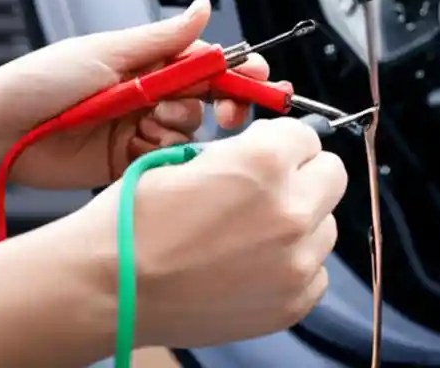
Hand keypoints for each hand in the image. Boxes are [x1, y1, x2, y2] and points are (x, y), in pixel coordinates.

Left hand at [0, 0, 288, 188]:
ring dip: (180, 124)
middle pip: (213, 98)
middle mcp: (154, 95)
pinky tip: (142, 144)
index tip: (258, 80)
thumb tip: (204, 7)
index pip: (211, 63)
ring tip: (148, 121)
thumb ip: (164, 37)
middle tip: (229, 113)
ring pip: (194, 129)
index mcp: (152, 63)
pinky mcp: (134, 163)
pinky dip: (165, 152)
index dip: (240, 71)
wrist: (1, 130)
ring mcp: (144, 129)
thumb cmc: (43, 82)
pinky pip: (170, 159)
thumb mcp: (108, 51)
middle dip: (228, 103)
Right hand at [69, 117, 346, 347]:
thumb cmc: (135, 220)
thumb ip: (246, 153)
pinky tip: (251, 268)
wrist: (108, 288)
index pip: (307, 137)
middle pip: (332, 176)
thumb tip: (276, 153)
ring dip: (299, 224)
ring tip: (250, 236)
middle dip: (303, 177)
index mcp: (265, 162)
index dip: (283, 144)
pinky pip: (316, 272)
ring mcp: (298, 261)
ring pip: (325, 226)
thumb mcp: (190, 159)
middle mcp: (291, 209)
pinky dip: (293, 268)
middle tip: (267, 192)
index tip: (267, 155)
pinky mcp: (294, 301)